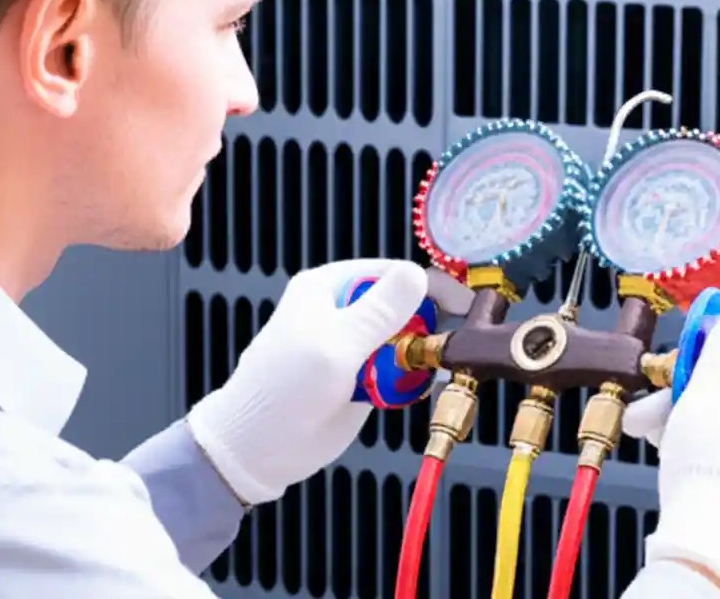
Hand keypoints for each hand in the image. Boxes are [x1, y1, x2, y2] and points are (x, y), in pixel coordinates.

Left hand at [185, 259, 427, 504]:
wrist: (258, 447)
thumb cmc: (280, 390)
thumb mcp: (335, 345)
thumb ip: (378, 312)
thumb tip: (415, 274)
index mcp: (328, 288)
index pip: (391, 272)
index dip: (428, 285)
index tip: (461, 304)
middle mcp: (343, 312)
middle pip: (404, 305)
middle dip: (427, 323)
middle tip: (439, 345)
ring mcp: (354, 346)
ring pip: (406, 339)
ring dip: (418, 355)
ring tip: (417, 372)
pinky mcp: (363, 378)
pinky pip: (399, 370)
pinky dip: (409, 380)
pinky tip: (407, 390)